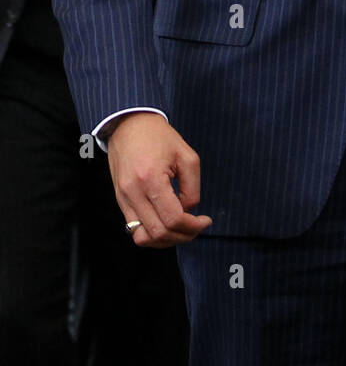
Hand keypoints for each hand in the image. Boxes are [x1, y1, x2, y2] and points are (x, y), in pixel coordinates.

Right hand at [107, 112, 211, 247]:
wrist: (129, 125)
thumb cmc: (159, 137)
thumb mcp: (187, 156)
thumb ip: (192, 188)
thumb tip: (189, 211)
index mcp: (151, 179)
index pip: (172, 219)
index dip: (193, 226)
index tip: (205, 221)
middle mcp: (133, 193)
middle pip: (158, 233)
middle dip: (182, 236)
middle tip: (197, 227)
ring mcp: (123, 199)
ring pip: (142, 238)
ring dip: (165, 240)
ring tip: (181, 229)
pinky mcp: (120, 200)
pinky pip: (133, 229)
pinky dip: (152, 233)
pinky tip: (166, 223)